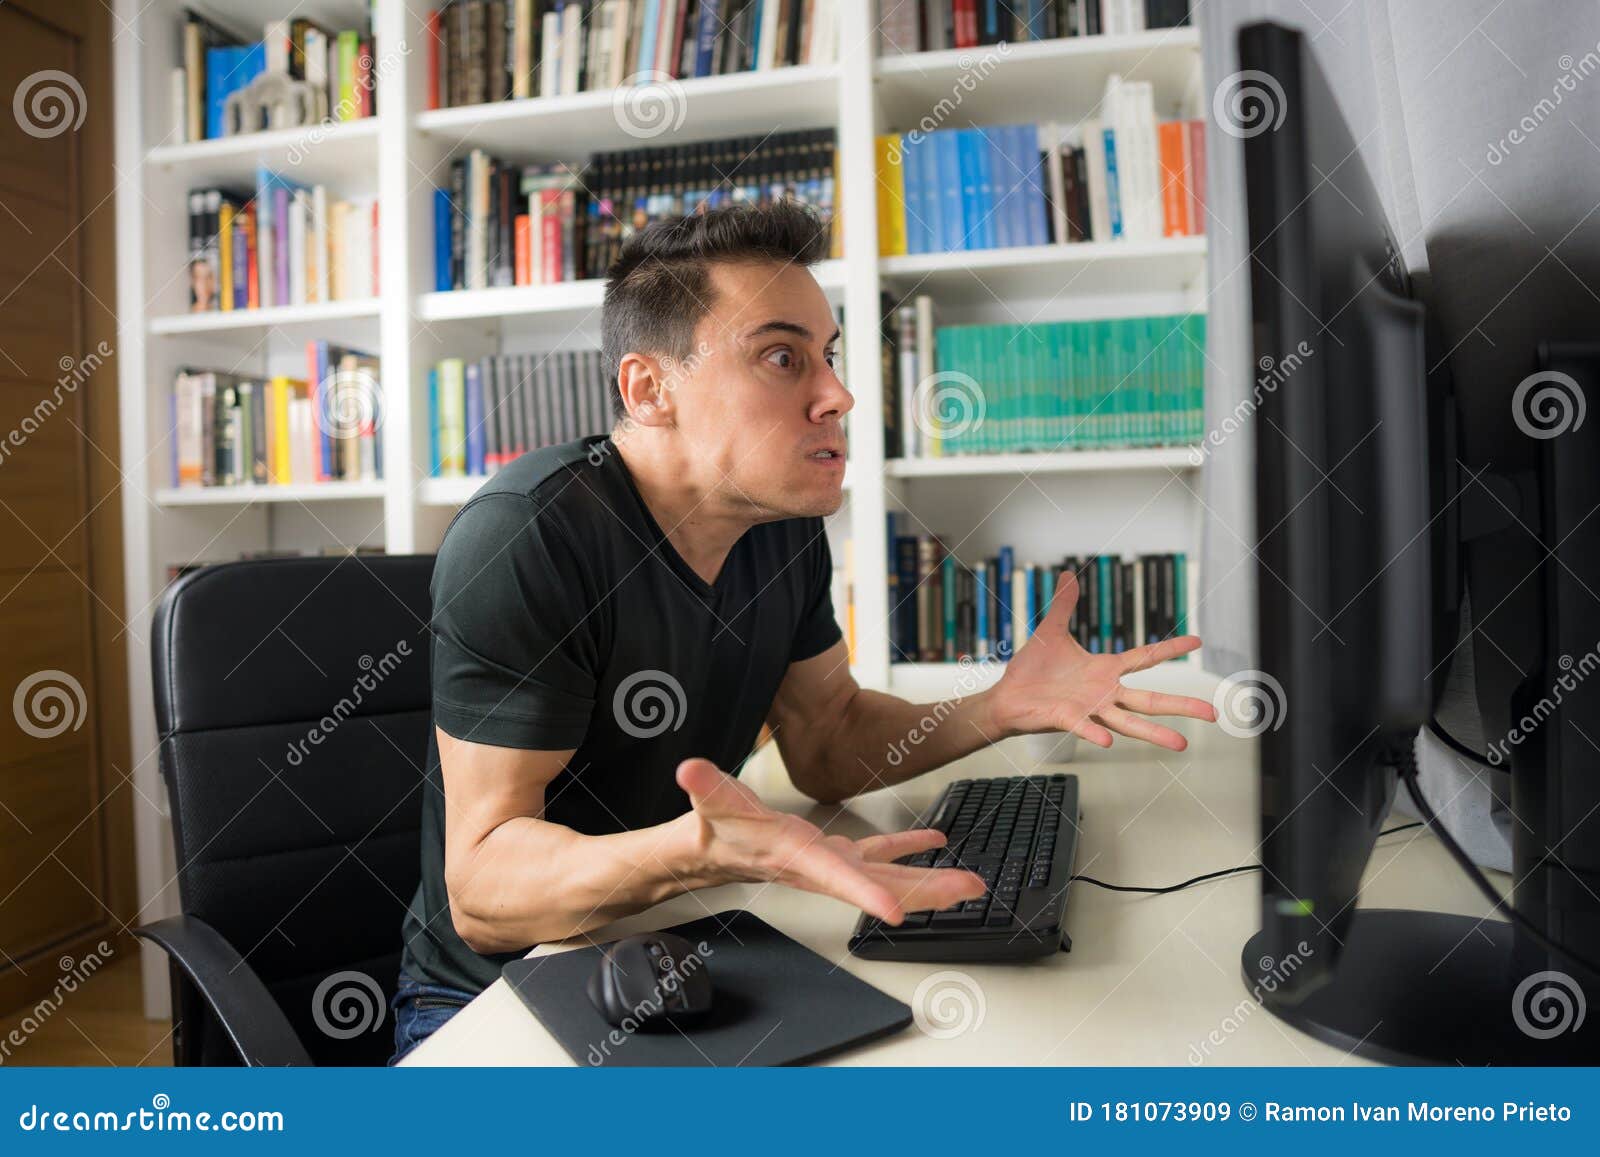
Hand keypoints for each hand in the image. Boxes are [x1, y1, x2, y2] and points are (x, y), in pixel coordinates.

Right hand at [676, 758, 985, 924]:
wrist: (713, 851)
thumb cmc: (716, 829)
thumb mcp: (710, 802)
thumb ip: (705, 786)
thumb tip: (689, 769)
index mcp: (799, 856)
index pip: (837, 878)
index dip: (867, 895)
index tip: (897, 915)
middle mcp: (824, 868)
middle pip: (882, 887)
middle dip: (926, 892)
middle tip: (970, 892)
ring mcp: (834, 864)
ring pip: (890, 877)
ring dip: (930, 879)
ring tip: (971, 883)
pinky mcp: (836, 854)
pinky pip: (879, 856)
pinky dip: (908, 849)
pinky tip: (933, 842)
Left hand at [986, 571, 1215, 749]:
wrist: (1006, 697)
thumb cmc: (1031, 671)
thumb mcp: (1050, 632)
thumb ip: (1064, 605)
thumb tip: (1067, 574)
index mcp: (1104, 670)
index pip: (1145, 658)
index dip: (1170, 649)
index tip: (1198, 641)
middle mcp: (1103, 693)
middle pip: (1150, 699)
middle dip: (1182, 705)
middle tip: (1212, 713)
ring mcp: (1088, 708)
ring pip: (1128, 722)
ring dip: (1154, 732)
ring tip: (1181, 743)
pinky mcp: (1066, 718)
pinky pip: (1084, 726)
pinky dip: (1095, 733)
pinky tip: (1108, 741)